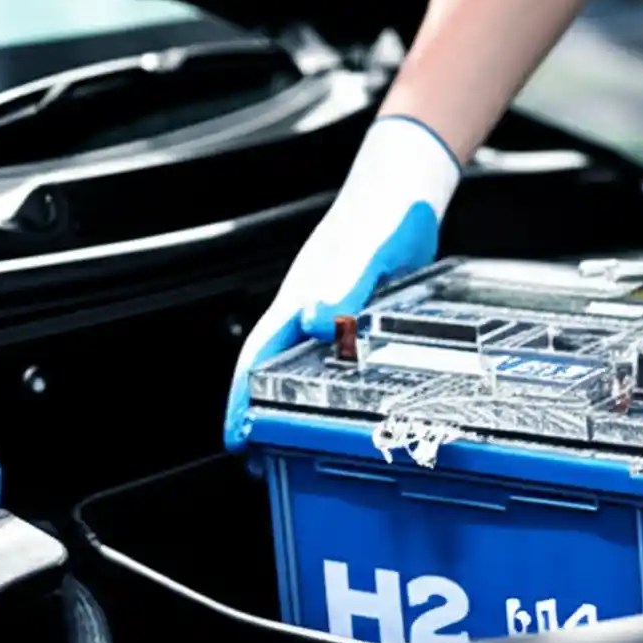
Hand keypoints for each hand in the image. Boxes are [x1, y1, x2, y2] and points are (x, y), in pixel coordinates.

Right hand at [223, 116, 460, 450]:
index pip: (258, 356)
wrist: (405, 184)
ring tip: (288, 440)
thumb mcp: (371, 254)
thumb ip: (347, 288)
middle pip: (269, 366)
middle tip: (258, 458)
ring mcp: (328, 307)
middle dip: (257, 412)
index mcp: (300, 295)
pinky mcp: (353, 307)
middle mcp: (307, 304)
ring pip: (296, 362)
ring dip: (288, 401)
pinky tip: (337, 398)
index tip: (237, 438)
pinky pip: (327, 353)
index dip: (242, 399)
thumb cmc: (386, 213)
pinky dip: (322, 382)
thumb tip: (318, 324)